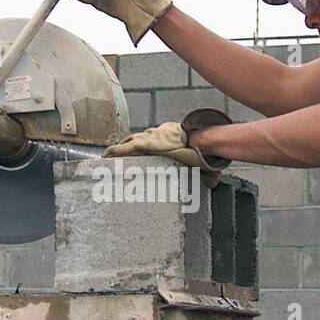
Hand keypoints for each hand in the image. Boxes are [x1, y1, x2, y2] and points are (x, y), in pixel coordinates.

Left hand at [103, 108, 230, 185]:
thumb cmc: (202, 150)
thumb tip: (213, 184)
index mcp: (169, 138)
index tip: (137, 154)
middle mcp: (157, 135)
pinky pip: (126, 148)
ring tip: (108, 158)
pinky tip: (105, 156)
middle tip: (117, 158)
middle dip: (127, 147)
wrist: (200, 141)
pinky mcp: (145, 144)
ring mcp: (150, 138)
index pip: (152, 141)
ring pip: (129, 142)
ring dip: (119, 150)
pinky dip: (114, 152)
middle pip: (137, 140)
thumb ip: (205, 173)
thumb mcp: (202, 162)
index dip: (143, 147)